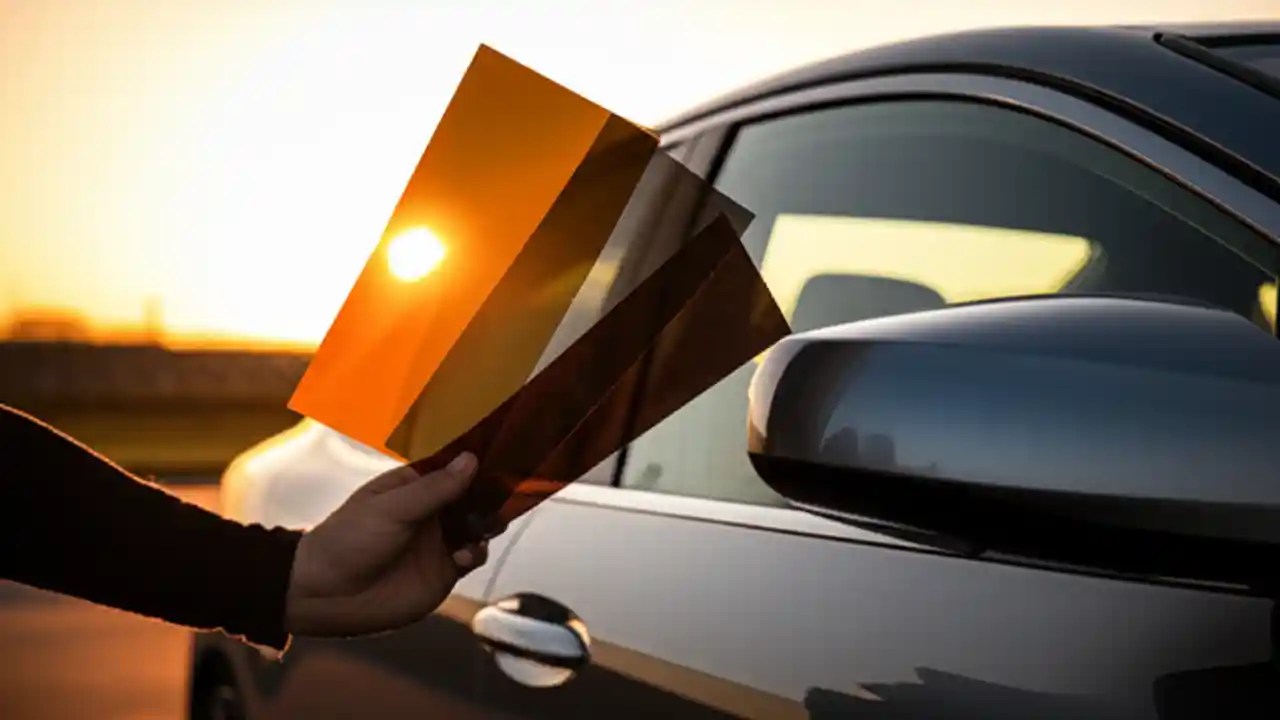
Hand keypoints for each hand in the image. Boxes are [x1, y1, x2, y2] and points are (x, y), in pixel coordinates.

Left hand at [284, 452, 487, 637]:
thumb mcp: (392, 508)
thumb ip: (435, 488)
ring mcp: (439, 542)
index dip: (478, 464)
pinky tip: (465, 555)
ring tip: (486, 527)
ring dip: (488, 524)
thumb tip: (472, 458)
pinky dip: (477, 553)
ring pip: (479, 527)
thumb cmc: (350, 539)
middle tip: (508, 495)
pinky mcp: (444, 572)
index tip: (506, 457)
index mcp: (415, 486)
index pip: (454, 469)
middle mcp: (432, 511)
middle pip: (473, 498)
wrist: (326, 595)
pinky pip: (473, 557)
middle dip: (491, 496)